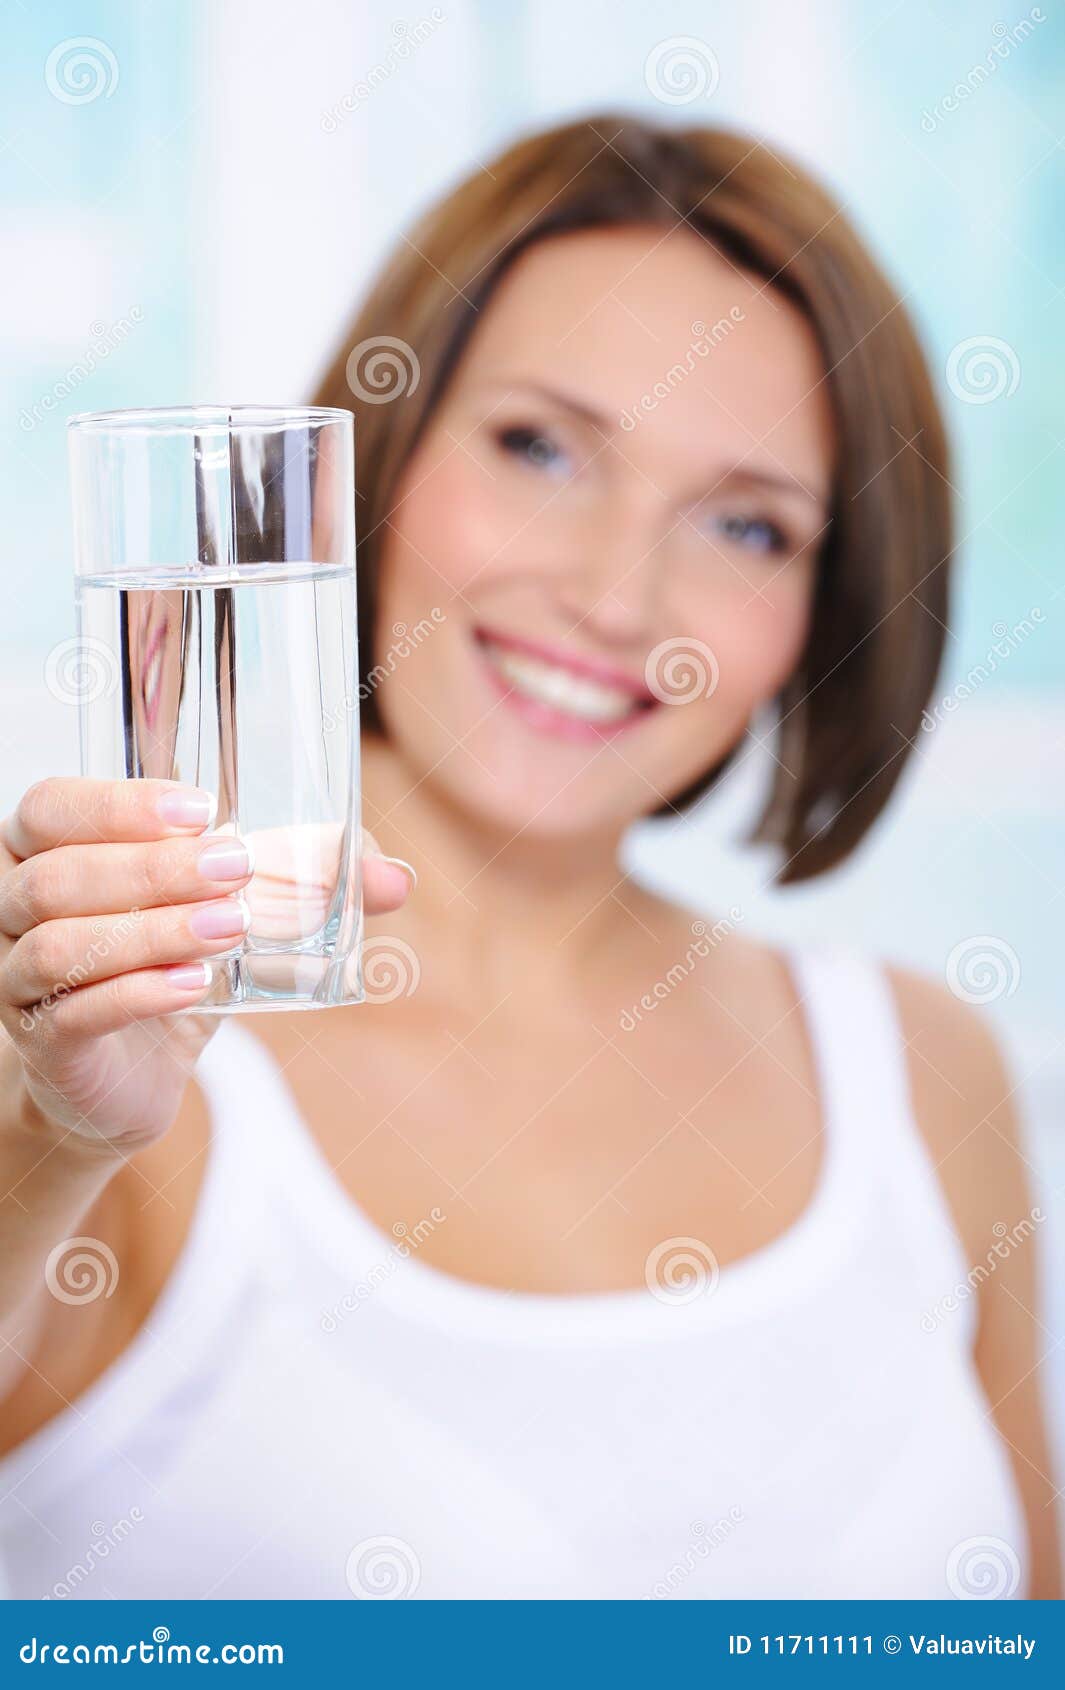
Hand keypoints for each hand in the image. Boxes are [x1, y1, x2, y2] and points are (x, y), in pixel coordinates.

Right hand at [0, 778, 411, 1153]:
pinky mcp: (44, 1043)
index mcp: (42, 850)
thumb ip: (307, 883)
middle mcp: (13, 907)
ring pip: (59, 942)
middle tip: (236, 870)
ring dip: (152, 931)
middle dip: (152, 869)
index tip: (206, 810)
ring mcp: (18, 979)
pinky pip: (74, 1013)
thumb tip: (397, 878)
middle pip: (56, 874)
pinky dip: (138, 994)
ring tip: (230, 929)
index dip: (119, 803)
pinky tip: (195, 986)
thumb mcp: (232, 910)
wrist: (127, 1077)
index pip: (52, 805)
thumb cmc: (171, 964)